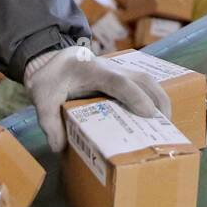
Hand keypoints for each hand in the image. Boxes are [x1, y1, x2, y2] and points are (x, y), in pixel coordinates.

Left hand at [25, 45, 171, 151]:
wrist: (52, 60)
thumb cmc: (50, 77)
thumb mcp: (40, 98)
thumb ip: (48, 122)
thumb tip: (60, 146)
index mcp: (91, 70)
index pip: (119, 82)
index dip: (135, 97)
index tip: (149, 115)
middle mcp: (110, 68)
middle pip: (142, 78)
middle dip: (158, 99)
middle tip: (166, 125)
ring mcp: (118, 70)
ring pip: (147, 79)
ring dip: (159, 99)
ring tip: (166, 123)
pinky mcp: (121, 77)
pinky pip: (143, 84)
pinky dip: (153, 98)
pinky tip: (155, 116)